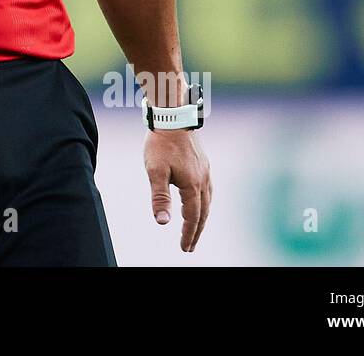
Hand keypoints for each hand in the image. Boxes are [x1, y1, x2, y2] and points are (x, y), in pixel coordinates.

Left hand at [144, 128, 211, 251]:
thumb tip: (162, 222)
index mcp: (192, 185)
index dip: (188, 234)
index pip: (192, 217)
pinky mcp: (203, 163)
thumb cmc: (161, 144)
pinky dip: (204, 202)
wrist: (172, 116)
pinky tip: (199, 200)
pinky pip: (208, 189)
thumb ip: (159, 197)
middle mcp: (203, 180)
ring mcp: (205, 171)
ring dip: (202, 217)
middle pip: (203, 212)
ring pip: (208, 201)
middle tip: (190, 246)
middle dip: (196, 231)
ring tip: (195, 227)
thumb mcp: (155, 171)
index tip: (185, 248)